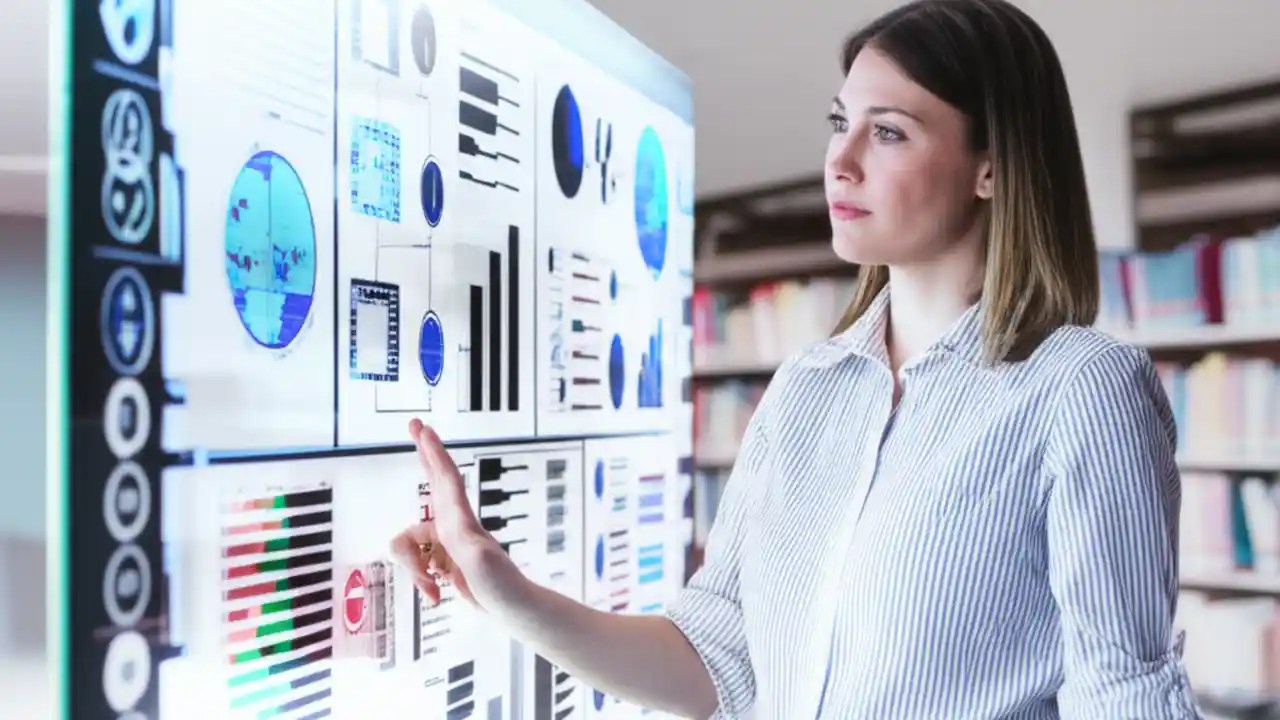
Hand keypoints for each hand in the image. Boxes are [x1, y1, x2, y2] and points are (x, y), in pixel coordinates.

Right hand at [389, 418, 521, 612]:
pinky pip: (416, 563)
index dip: (433, 453)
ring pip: (408, 542)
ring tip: (434, 586)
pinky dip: (420, 581)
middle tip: (415, 425)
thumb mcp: (483, 565)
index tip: (423, 428)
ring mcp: (448, 542)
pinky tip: (437, 594)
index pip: (445, 479)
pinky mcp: (444, 559)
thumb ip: (468, 548)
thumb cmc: (501, 586)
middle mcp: (453, 525)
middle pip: (431, 483)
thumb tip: (458, 536)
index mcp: (460, 522)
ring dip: (411, 567)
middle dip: (424, 456)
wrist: (512, 610)